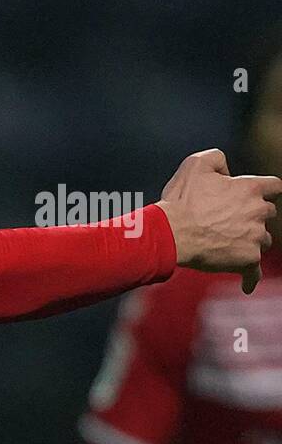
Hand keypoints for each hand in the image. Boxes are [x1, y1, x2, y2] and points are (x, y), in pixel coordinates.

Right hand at [158, 149, 281, 292]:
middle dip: (255, 217)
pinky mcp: (247, 261)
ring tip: (229, 245)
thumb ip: (217, 159)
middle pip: (268, 214)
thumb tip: (226, 171)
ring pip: (263, 241)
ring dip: (251, 241)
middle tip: (233, 221)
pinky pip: (253, 273)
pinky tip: (246, 284)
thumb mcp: (195, 164)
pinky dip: (249, 278)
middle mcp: (258, 212)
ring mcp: (255, 238)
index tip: (256, 196)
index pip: (274, 187)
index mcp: (250, 188)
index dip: (264, 191)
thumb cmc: (181, 200)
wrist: (171, 234)